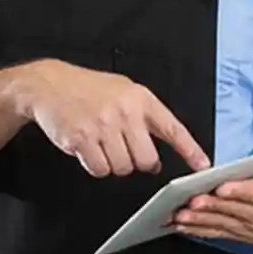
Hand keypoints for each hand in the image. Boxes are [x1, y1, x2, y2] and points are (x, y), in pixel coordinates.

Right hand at [14, 59, 210, 176]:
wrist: (49, 84)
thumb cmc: (88, 89)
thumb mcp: (123, 92)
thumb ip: (143, 120)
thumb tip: (156, 159)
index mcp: (140, 98)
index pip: (172, 128)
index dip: (190, 150)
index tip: (203, 165)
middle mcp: (124, 111)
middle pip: (146, 160)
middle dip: (136, 162)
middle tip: (123, 149)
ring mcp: (102, 126)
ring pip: (122, 168)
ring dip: (113, 164)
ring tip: (101, 144)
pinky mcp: (82, 139)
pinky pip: (100, 170)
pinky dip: (95, 166)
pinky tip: (88, 148)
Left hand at [172, 144, 252, 250]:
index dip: (241, 191)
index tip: (224, 188)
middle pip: (233, 209)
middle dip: (211, 205)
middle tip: (192, 199)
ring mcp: (246, 226)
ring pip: (220, 222)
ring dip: (200, 219)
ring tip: (180, 214)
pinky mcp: (235, 232)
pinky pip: (214, 232)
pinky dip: (196, 230)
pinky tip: (179, 224)